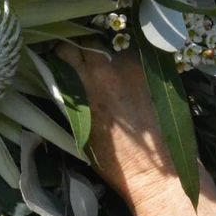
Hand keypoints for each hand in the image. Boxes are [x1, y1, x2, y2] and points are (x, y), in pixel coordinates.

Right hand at [57, 42, 193, 212]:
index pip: (65, 50)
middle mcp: (108, 69)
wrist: (156, 173)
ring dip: (106, 54)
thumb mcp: (81, 128)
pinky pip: (134, 58)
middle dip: (83, 48)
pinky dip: (126, 63)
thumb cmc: (113, 161)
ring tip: (107, 70)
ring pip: (113, 47)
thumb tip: (65, 82)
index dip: (61, 52)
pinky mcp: (153, 73)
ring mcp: (133, 68)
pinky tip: (126, 77)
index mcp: (85, 85)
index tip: (60, 58)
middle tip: (82, 61)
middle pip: (89, 41)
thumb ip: (73, 99)